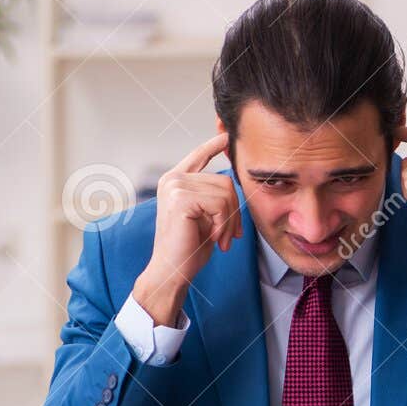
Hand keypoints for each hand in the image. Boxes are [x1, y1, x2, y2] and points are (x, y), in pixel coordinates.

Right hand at [132, 133, 241, 325]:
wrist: (172, 270)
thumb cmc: (189, 247)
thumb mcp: (206, 216)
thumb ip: (213, 196)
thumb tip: (232, 180)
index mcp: (176, 181)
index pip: (198, 155)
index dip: (214, 144)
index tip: (226, 134)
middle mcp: (173, 178)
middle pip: (225, 180)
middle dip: (233, 211)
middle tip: (228, 235)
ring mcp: (175, 185)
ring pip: (226, 192)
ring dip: (229, 220)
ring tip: (220, 238)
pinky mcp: (180, 198)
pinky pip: (221, 203)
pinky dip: (223, 224)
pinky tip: (213, 237)